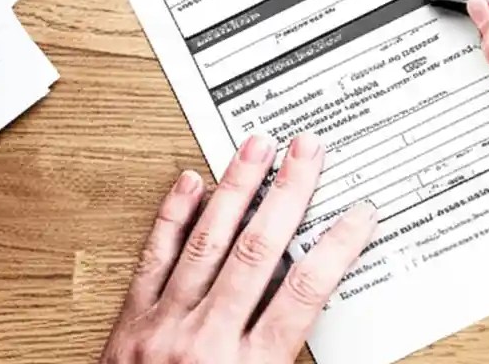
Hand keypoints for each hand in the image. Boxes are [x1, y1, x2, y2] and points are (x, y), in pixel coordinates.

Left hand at [101, 133, 377, 363]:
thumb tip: (325, 328)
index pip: (304, 294)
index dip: (337, 247)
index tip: (359, 214)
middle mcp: (206, 342)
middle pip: (259, 251)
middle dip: (288, 193)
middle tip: (307, 150)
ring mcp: (164, 327)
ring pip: (207, 241)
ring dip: (236, 187)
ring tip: (255, 145)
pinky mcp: (129, 323)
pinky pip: (153, 258)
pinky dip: (171, 216)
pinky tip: (189, 181)